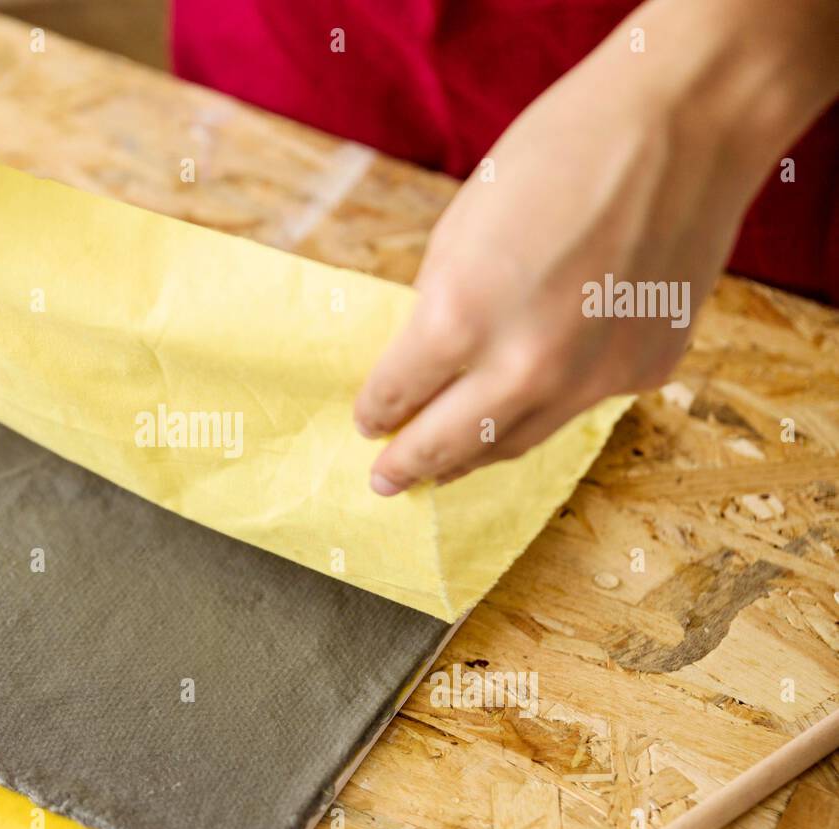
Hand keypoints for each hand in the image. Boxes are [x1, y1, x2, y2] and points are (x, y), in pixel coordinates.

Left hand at [353, 0, 838, 494]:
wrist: (682, 126)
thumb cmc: (557, 154)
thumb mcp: (461, 227)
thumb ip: (438, 305)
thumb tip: (428, 360)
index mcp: (458, 320)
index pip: (397, 393)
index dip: (376, 410)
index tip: (367, 422)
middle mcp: (524, 367)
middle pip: (448, 445)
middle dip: (409, 466)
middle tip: (386, 482)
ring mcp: (591, 379)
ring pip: (517, 442)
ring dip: (475, 457)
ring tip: (446, 468)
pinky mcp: (643, 373)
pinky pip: (581, 404)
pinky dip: (551, 403)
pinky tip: (535, 394)